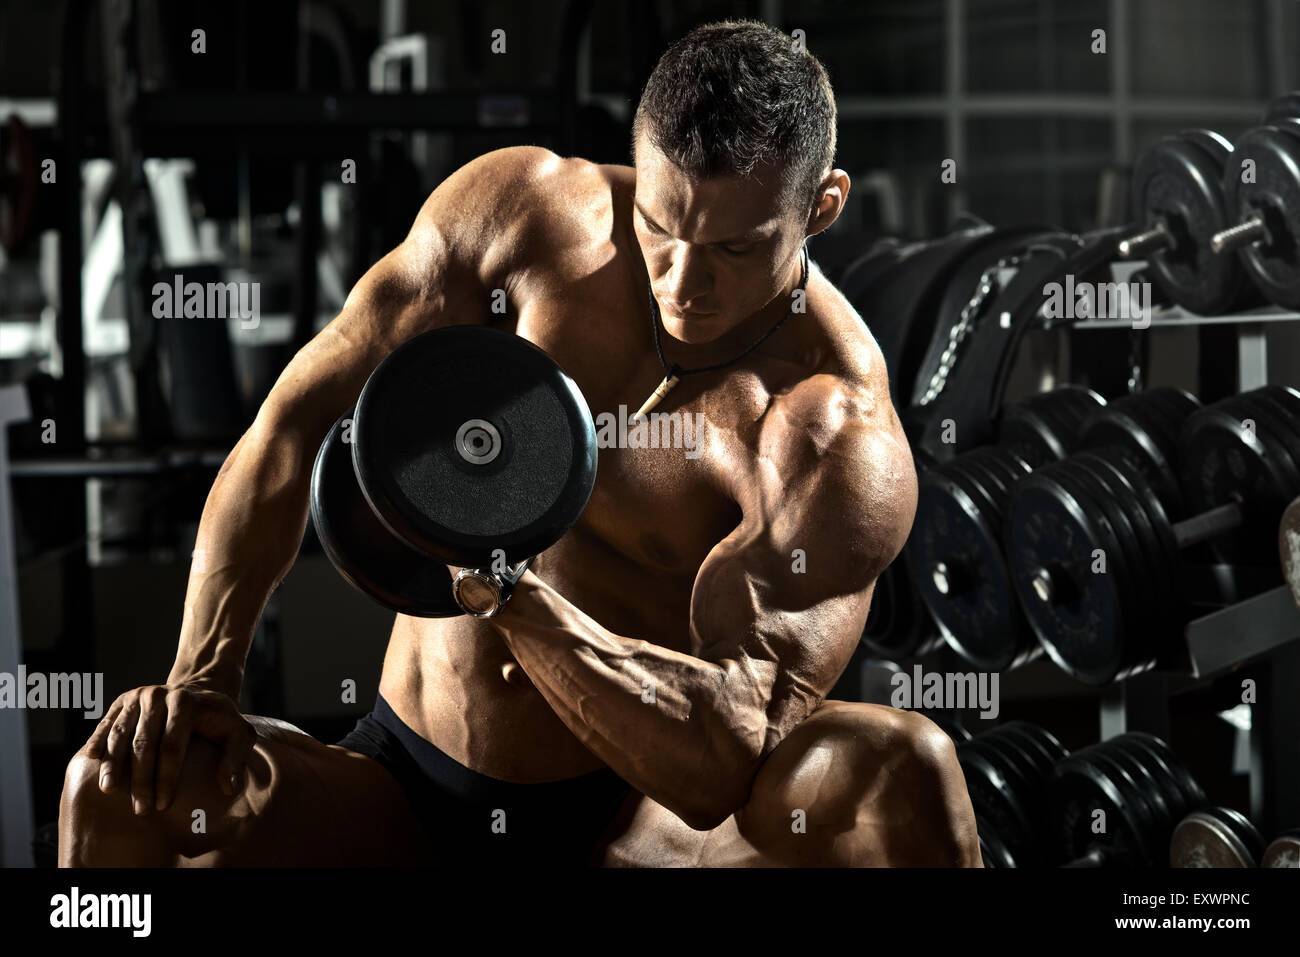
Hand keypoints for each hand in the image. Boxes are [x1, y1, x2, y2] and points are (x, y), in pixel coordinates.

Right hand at [84, 684, 255, 814]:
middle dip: (141, 780)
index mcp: (186, 703)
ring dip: (112, 765)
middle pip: (144, 744)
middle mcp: (158, 696)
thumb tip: (229, 788)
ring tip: (108, 791)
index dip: (167, 778)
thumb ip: (236, 759)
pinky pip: (106, 725)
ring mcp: (137, 696)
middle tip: (140, 809)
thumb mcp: (238, 734)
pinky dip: (97, 742)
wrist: (198, 691)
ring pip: (120, 735)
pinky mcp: (122, 701)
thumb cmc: (219, 720)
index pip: (172, 746)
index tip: (163, 805)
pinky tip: (89, 763)